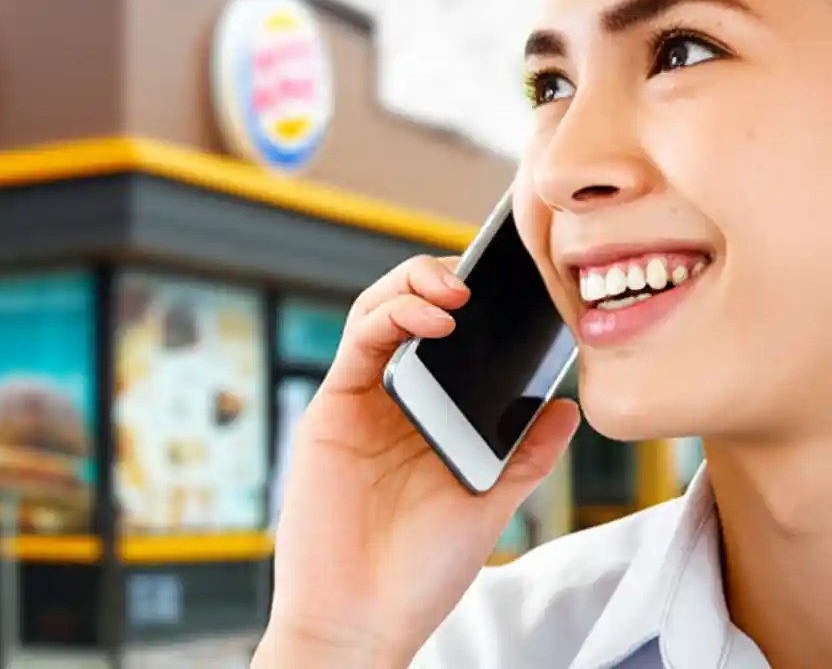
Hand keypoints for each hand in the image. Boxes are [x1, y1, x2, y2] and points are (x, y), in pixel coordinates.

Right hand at [253, 255, 579, 667]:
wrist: (363, 621)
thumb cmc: (418, 574)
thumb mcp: (490, 504)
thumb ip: (524, 455)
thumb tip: (566, 407)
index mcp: (428, 420)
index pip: (449, 341)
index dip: (478, 305)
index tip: (519, 288)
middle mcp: (389, 403)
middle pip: (409, 312)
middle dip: (442, 279)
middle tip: (484, 276)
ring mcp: (358, 403)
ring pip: (378, 312)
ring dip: (416, 286)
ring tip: (459, 292)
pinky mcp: (330, 410)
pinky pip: (356, 343)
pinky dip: (392, 317)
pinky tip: (434, 321)